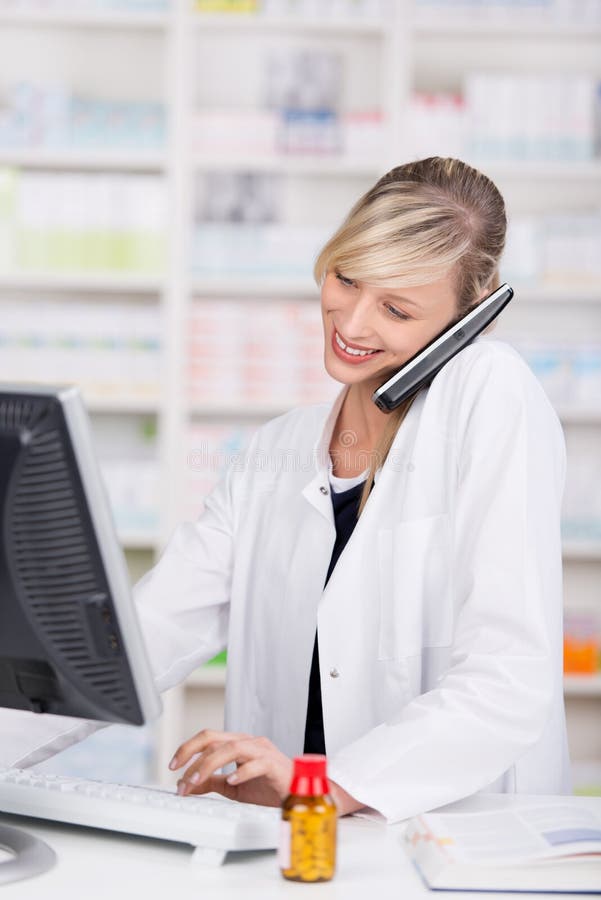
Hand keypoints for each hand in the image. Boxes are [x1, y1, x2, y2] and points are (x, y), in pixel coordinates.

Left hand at [169, 729, 292, 806]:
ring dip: (209, 765)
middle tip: (181, 777)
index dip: (187, 749)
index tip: (173, 766)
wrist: (296, 793)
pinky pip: (256, 763)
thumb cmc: (269, 786)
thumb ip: (212, 782)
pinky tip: (232, 780)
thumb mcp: (233, 787)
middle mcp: (248, 742)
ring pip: (230, 748)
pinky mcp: (273, 764)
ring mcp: (261, 750)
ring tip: (196, 781)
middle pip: (214, 739)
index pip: (208, 738)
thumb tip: (187, 784)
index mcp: (237, 744)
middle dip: (192, 756)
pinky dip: (241, 771)